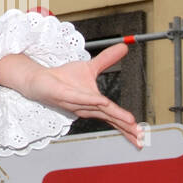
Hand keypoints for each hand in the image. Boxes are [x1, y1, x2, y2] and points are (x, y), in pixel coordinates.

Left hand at [0, 44, 142, 147]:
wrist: (42, 80)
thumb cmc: (64, 79)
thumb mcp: (90, 67)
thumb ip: (107, 59)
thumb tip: (124, 47)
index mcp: (95, 104)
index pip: (114, 117)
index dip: (128, 125)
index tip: (140, 132)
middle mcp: (87, 107)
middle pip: (110, 118)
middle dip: (126, 127)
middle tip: (139, 135)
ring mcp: (76, 103)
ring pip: (98, 110)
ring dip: (114, 116)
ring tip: (130, 121)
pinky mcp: (64, 94)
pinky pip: (79, 98)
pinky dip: (90, 100)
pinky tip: (101, 101)